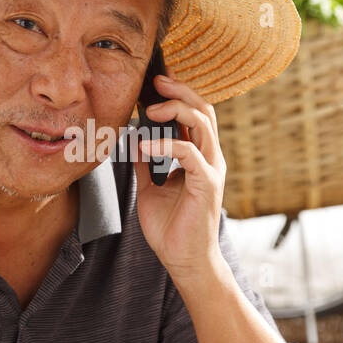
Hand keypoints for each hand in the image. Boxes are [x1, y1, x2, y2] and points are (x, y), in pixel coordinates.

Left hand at [132, 71, 227, 286]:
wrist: (184, 260)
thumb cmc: (171, 227)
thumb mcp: (150, 187)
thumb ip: (146, 163)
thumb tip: (131, 138)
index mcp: (198, 156)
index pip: (194, 114)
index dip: (178, 95)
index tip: (155, 84)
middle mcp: (210, 158)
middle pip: (203, 110)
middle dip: (181, 91)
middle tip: (157, 82)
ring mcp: (211, 169)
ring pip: (202, 124)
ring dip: (176, 109)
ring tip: (151, 108)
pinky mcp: (207, 184)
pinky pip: (189, 153)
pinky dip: (166, 144)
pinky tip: (145, 145)